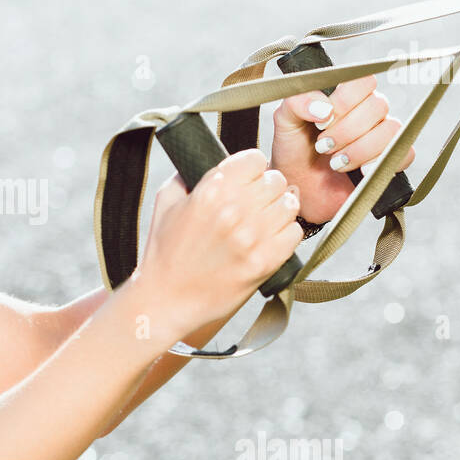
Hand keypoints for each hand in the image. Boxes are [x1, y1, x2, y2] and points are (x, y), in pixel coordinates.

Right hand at [134, 149, 302, 337]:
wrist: (166, 300)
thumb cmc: (164, 253)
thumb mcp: (166, 203)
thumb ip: (187, 175)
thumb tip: (211, 162)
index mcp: (211, 190)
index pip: (255, 158)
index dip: (252, 168)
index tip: (247, 179)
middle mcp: (235, 209)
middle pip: (276, 179)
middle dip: (267, 188)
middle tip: (255, 203)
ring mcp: (253, 236)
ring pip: (289, 203)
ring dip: (279, 210)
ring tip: (264, 221)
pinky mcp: (266, 261)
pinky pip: (295, 232)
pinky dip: (285, 234)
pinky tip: (269, 240)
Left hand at [268, 74, 415, 223]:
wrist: (299, 188)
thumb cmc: (294, 151)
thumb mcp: (285, 121)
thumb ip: (297, 102)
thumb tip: (324, 107)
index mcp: (347, 97)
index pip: (364, 81)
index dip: (346, 100)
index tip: (323, 120)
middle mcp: (368, 112)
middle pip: (378, 106)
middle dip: (346, 130)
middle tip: (323, 146)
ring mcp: (382, 136)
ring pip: (391, 129)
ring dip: (360, 149)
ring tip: (335, 163)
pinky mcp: (390, 161)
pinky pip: (405, 153)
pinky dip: (380, 163)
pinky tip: (359, 171)